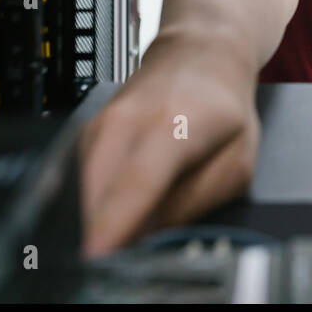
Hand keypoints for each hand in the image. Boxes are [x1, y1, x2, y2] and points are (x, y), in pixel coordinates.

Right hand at [75, 32, 259, 256]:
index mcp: (174, 126)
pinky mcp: (88, 129)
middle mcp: (129, 120)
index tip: (99, 254)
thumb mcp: (236, 163)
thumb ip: (195, 203)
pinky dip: (86, 200)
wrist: (204, 54)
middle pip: (94, 187)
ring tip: (112, 233)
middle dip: (96, 230)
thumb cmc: (224, 107)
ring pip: (78, 184)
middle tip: (110, 256)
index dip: (115, 224)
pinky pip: (76, 175)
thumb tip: (154, 236)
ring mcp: (102, 122)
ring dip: (88, 217)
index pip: (136, 184)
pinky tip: (104, 210)